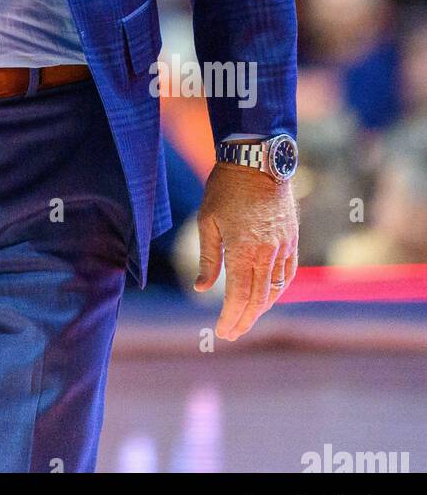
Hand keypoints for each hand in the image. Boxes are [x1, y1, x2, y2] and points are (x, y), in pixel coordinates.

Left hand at [193, 163, 298, 340]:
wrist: (258, 160)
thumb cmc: (225, 188)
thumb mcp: (207, 220)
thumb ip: (208, 257)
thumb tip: (201, 289)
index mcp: (243, 250)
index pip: (238, 296)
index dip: (231, 318)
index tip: (222, 332)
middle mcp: (266, 253)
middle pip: (257, 299)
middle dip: (244, 320)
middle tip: (232, 334)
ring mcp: (282, 247)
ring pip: (275, 289)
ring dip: (261, 308)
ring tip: (246, 319)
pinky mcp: (291, 239)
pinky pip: (287, 273)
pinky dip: (278, 290)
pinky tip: (267, 297)